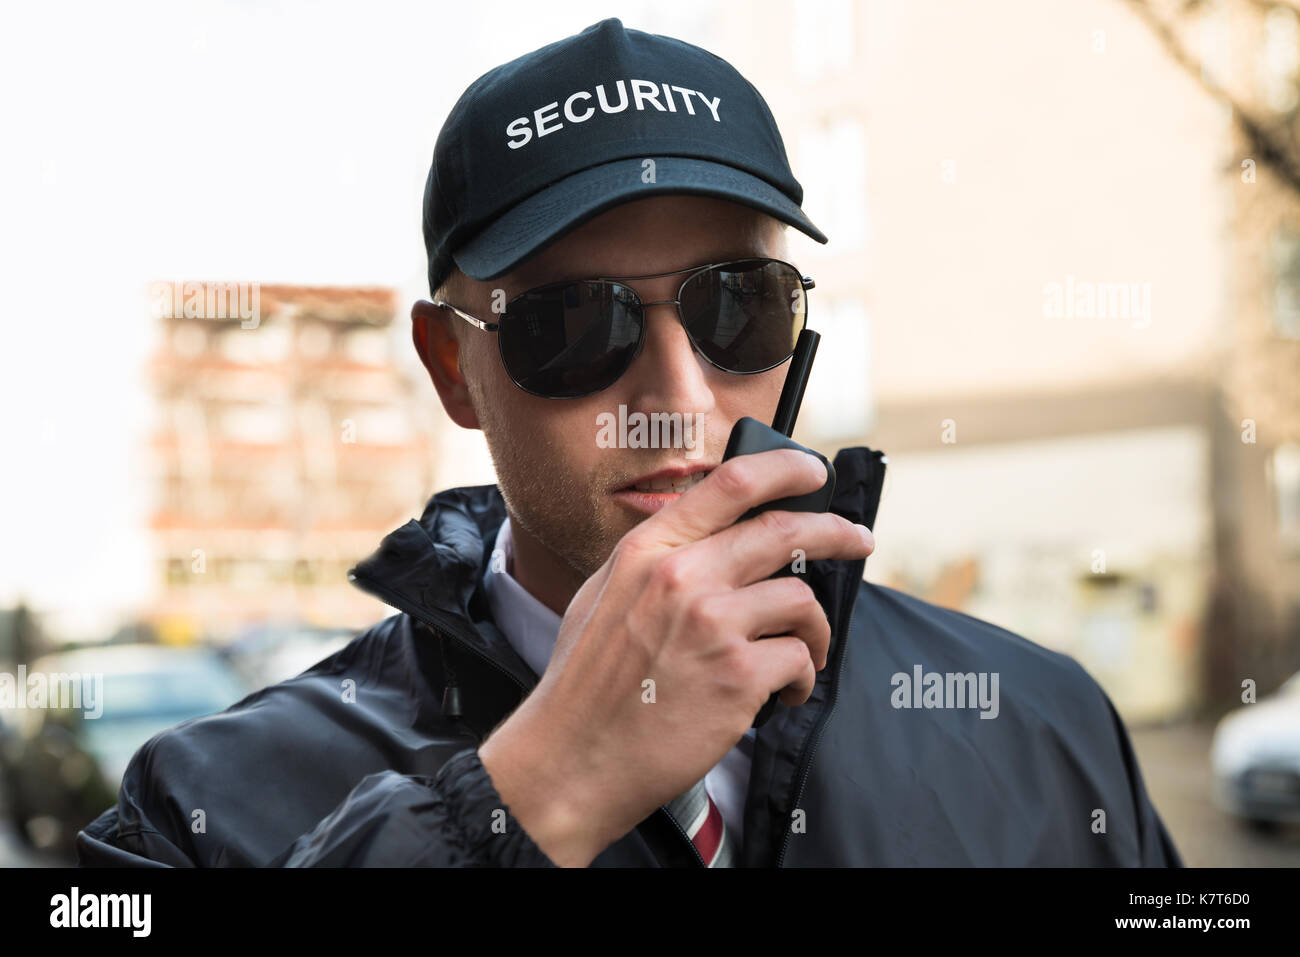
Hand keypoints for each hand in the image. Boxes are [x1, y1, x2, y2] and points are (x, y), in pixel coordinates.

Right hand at [478, 448, 874, 865]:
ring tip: (802, 655)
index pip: (731, 483)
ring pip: (801, 601)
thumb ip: (657, 561)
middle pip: (785, 531)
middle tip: (857, 540)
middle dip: (836, 532)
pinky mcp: (738, 675)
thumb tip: (712, 538)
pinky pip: (799, 660)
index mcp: (647, 550)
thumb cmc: (587, 685)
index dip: (786, 469)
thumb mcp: (604, 596)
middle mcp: (682, 576)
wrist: (571, 760)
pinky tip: (782, 696)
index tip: (814, 473)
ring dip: (815, 631)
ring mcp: (712, 624)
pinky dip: (801, 680)